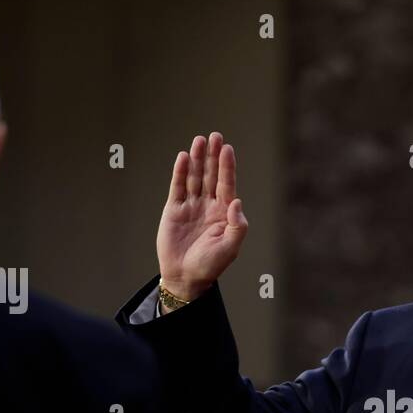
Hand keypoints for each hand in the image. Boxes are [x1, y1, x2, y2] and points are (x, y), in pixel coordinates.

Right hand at [156, 132, 247, 302]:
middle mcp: (208, 205)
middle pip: (212, 175)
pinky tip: (184, 158)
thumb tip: (237, 201)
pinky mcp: (174, 209)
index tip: (227, 149)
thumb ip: (238, 225)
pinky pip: (178, 186)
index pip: (227, 184)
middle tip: (215, 136)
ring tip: (199, 140)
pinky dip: (180, 172)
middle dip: (213, 156)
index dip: (227, 166)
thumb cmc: (211, 264)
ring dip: (198, 159)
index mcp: (224, 212)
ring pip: (195, 177)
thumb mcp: (231, 247)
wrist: (185, 276)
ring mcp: (191, 205)